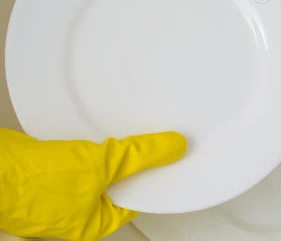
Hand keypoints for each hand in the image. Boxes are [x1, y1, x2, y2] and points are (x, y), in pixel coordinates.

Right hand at [0, 128, 185, 240]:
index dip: (156, 179)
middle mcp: (77, 212)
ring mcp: (62, 192)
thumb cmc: (31, 184)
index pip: (137, 201)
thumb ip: (141, 156)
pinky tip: (96, 131)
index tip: (173, 159)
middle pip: (119, 184)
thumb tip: (174, 147)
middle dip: (134, 163)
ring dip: (110, 150)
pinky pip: (80, 157)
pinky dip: (90, 144)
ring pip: (99, 168)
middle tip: (154, 141)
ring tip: (126, 133)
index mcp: (93, 224)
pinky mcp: (48, 172)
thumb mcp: (101, 166)